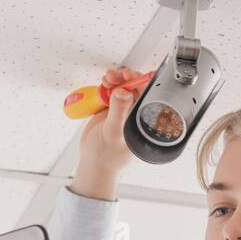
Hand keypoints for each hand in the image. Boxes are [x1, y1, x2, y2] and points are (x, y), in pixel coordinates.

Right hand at [73, 65, 142, 183]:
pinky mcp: (111, 109)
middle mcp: (134, 114)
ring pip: (123, 86)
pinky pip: (112, 91)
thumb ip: (118, 112)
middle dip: (125, 77)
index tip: (129, 76)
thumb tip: (123, 92)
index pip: (147, 95)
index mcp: (141, 119)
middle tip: (115, 76)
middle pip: (135, 87)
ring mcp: (122, 110)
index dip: (140, 82)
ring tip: (107, 79)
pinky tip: (103, 85)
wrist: (93, 163)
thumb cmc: (107, 157)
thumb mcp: (113, 133)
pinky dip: (107, 85)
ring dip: (116, 79)